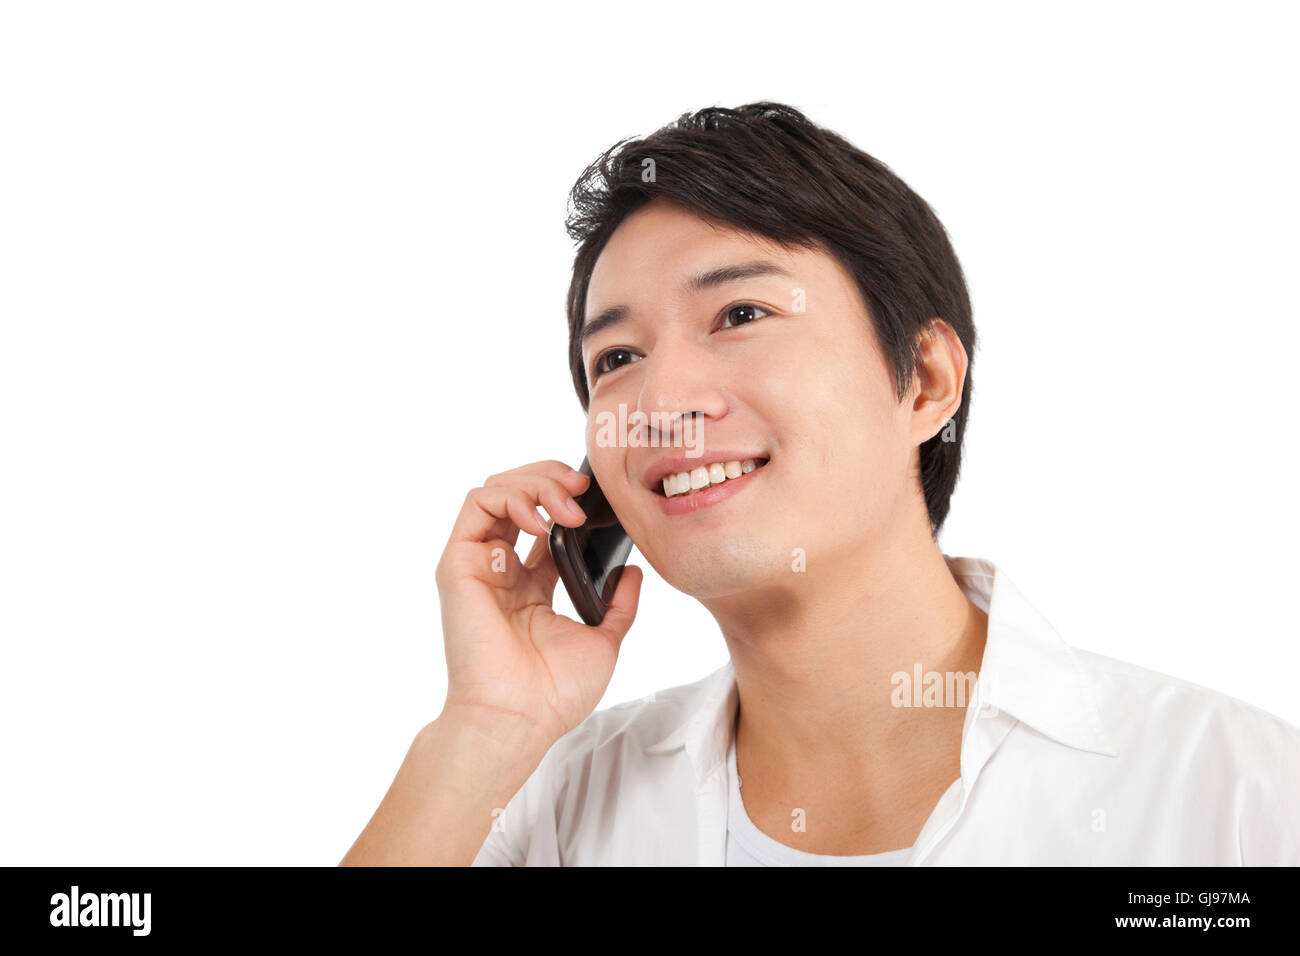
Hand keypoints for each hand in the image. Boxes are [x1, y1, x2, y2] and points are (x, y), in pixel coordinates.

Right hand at [433, 459, 642, 745]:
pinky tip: (541, 519)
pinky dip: (511, 496)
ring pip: (497, 490)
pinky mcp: (459, 564)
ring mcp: (479, 565)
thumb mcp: (603, 640)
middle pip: (520, 495)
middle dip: (553, 479)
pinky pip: (477, 504)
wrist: (519, 718)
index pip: (545, 521)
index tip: (599, 499)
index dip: (570, 499)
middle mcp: (502, 570)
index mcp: (532, 586)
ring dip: (536, 483)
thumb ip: (618, 604)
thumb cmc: (554, 693)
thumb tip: (631, 570)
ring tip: (567, 507)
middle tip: (584, 489)